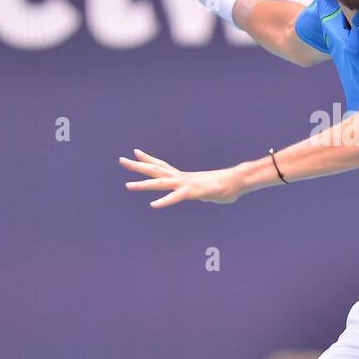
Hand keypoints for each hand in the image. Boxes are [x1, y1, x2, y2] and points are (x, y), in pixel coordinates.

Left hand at [118, 149, 244, 207]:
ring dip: (144, 185)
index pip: (162, 165)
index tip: (136, 153)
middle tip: (121, 160)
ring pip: (161, 184)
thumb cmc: (225, 186)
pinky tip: (153, 205)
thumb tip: (205, 195)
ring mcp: (186, 184)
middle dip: (137, 166)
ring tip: (128, 185)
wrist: (238, 181)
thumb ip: (201, 192)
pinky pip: (177, 197)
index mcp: (183, 177)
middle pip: (156, 170)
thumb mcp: (207, 190)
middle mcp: (181, 178)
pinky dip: (165, 201)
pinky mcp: (193, 193)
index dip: (148, 160)